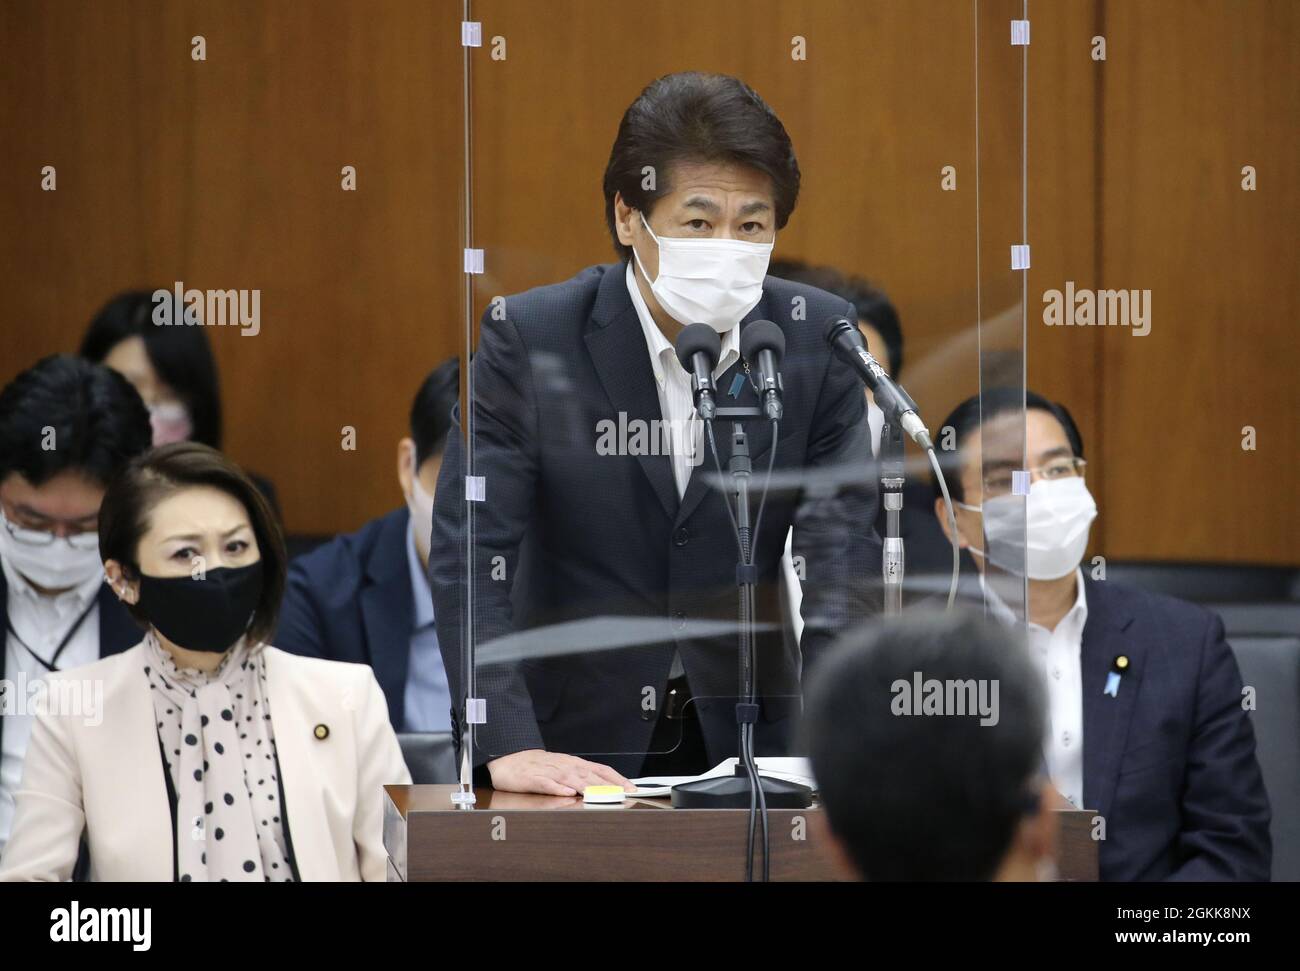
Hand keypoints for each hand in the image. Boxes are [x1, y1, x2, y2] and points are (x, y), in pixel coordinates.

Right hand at [486, 749, 633, 796]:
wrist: (508, 761)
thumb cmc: (538, 767)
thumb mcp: (563, 770)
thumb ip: (583, 778)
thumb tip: (607, 787)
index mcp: (574, 764)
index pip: (600, 770)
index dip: (616, 779)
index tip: (631, 789)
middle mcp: (564, 766)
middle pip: (589, 775)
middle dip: (607, 786)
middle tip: (623, 795)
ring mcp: (549, 771)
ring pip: (571, 778)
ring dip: (587, 787)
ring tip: (602, 796)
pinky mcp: (532, 778)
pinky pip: (546, 783)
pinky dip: (557, 788)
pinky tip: (567, 793)